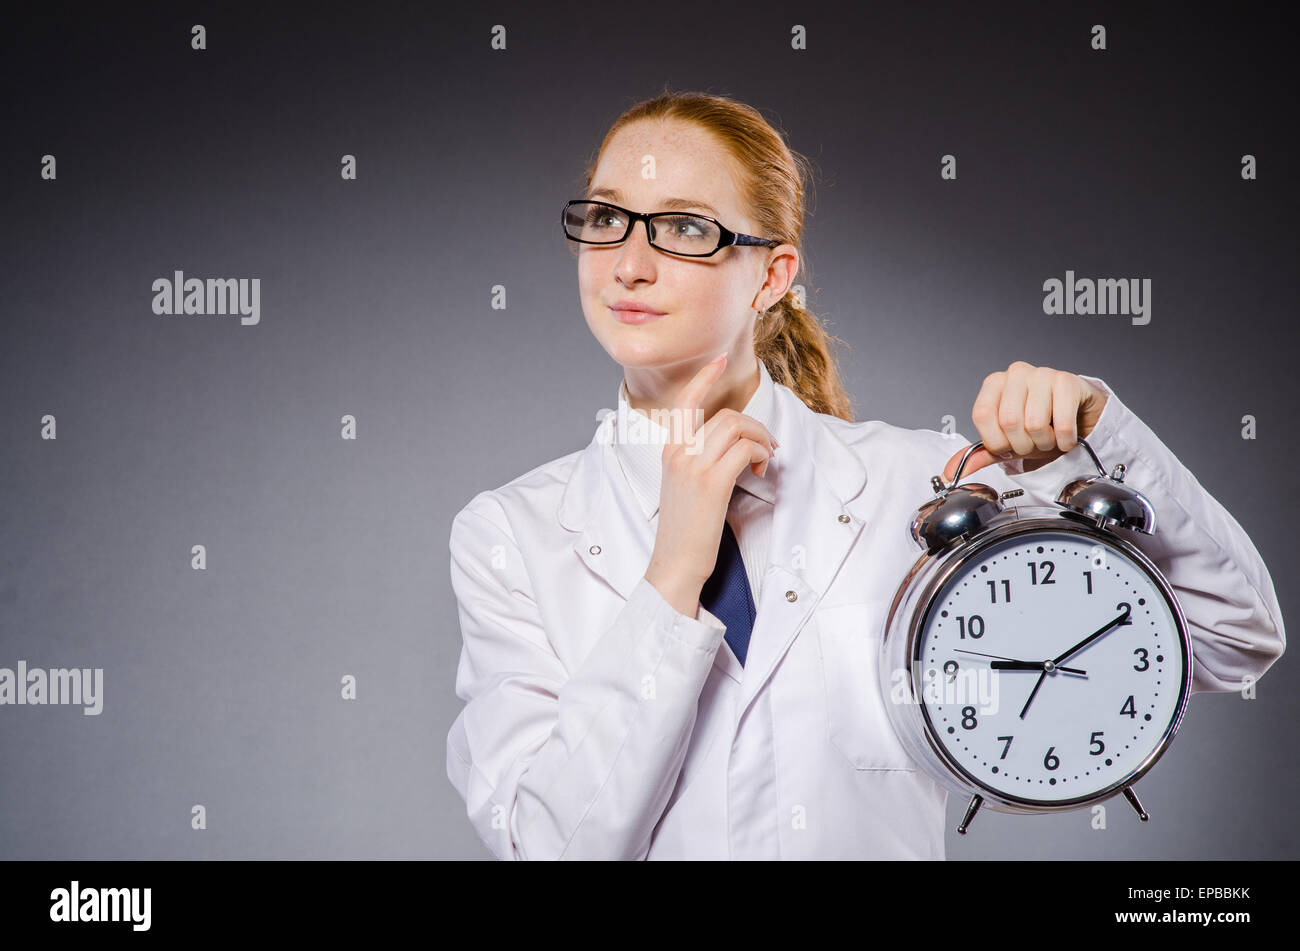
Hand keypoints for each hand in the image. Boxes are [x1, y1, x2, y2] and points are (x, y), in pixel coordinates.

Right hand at [644, 353, 777, 614]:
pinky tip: (761, 473)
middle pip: (726, 415)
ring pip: (737, 428)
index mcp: (669, 451)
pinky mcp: (711, 482)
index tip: (719, 359)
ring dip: (762, 440)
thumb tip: (735, 446)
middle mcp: (678, 453)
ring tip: (766, 462)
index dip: (704, 377)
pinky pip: (746, 450)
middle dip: (756, 427)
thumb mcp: (685, 486)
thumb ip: (700, 460)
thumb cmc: (686, 530)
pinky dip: (761, 456)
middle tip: (768, 448)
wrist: (674, 563)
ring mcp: (693, 466)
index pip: (685, 402)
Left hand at [942, 361, 1108, 481]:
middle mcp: (1015, 374)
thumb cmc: (1038, 423)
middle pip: (1009, 422)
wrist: (1074, 414)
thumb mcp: (1006, 440)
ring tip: (1049, 436)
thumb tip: (949, 472)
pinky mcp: (1067, 381)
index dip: (996, 440)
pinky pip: (1062, 424)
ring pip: (1035, 424)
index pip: (982, 416)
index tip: (1008, 444)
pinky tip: (1065, 435)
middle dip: (1023, 444)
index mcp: (993, 384)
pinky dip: (1064, 440)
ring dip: (1045, 443)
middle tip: (1032, 441)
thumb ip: (979, 454)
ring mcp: (1041, 374)